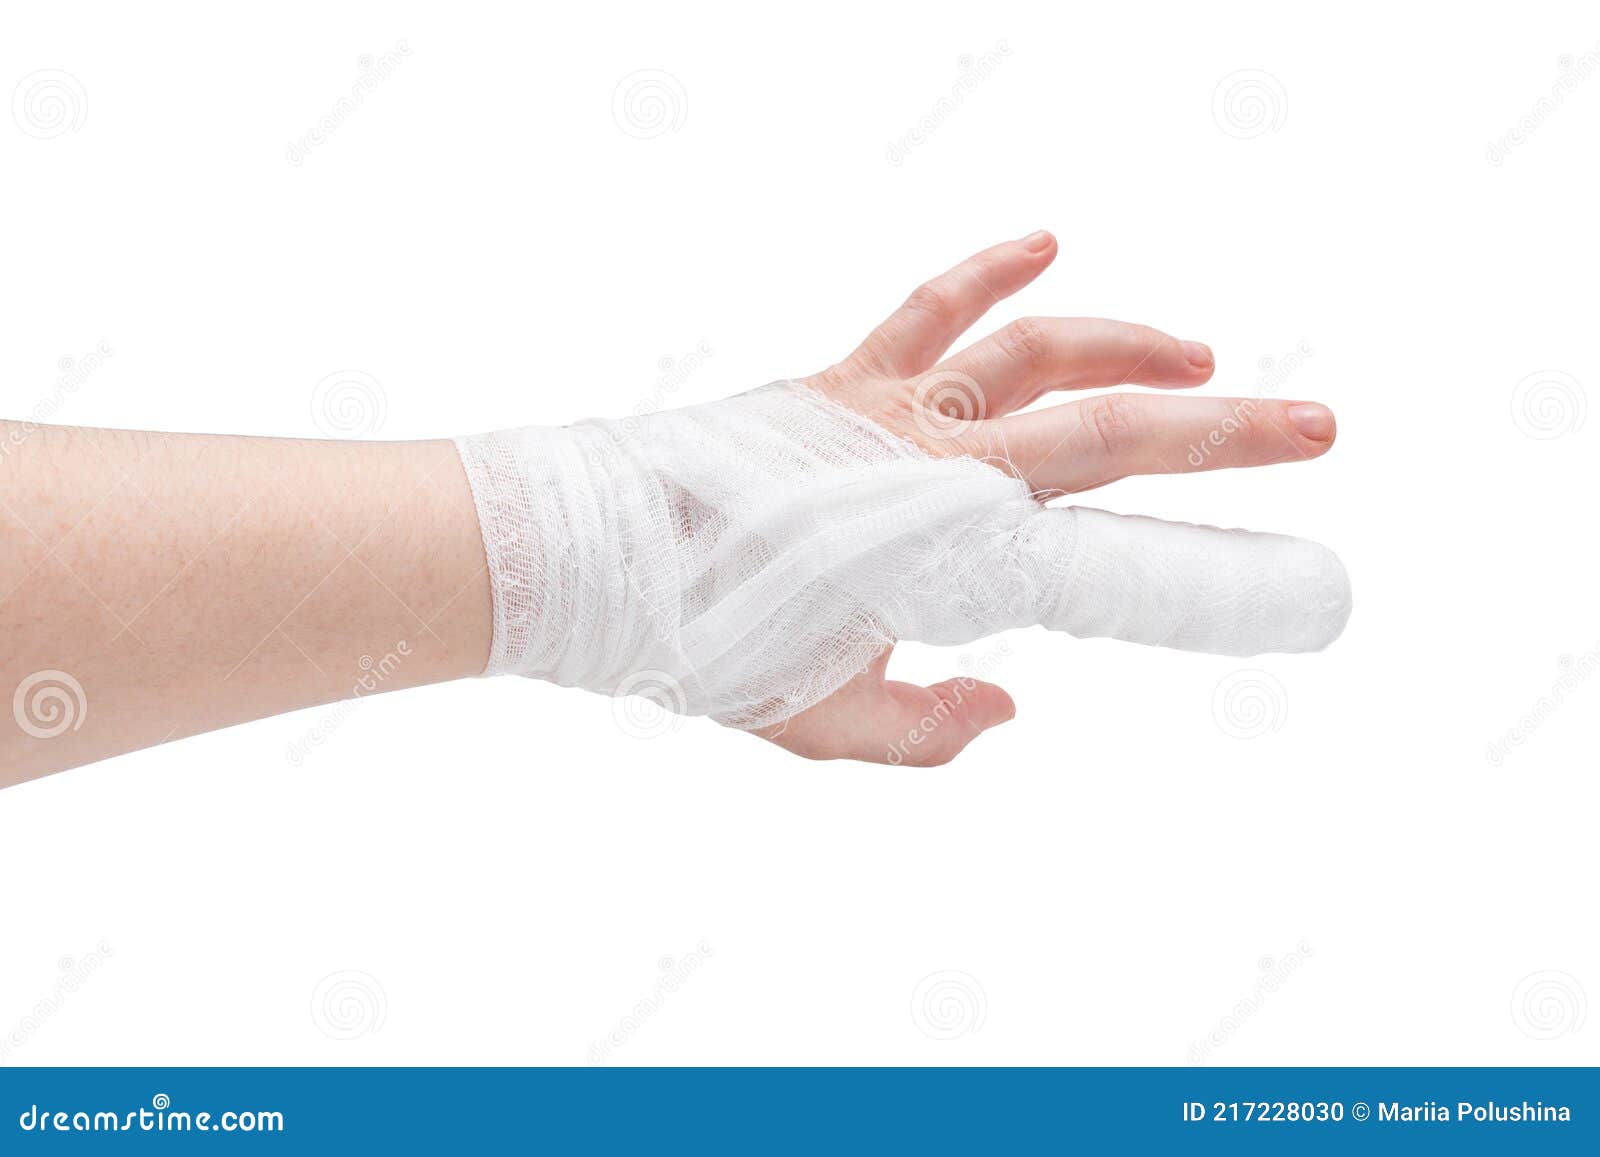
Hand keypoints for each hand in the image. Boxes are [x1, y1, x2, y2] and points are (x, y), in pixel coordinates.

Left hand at [761, 231, 1340, 764]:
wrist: (609, 556)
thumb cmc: (709, 641)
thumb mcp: (824, 722)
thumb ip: (925, 728)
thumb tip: (1008, 708)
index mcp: (944, 548)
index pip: (1100, 540)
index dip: (1197, 541)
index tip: (1274, 550)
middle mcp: (935, 461)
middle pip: (1104, 428)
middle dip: (1222, 431)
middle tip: (1313, 427)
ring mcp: (892, 408)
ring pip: (1037, 350)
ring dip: (1129, 345)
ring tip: (1200, 357)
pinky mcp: (845, 378)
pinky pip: (929, 308)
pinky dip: (989, 274)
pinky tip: (1045, 243)